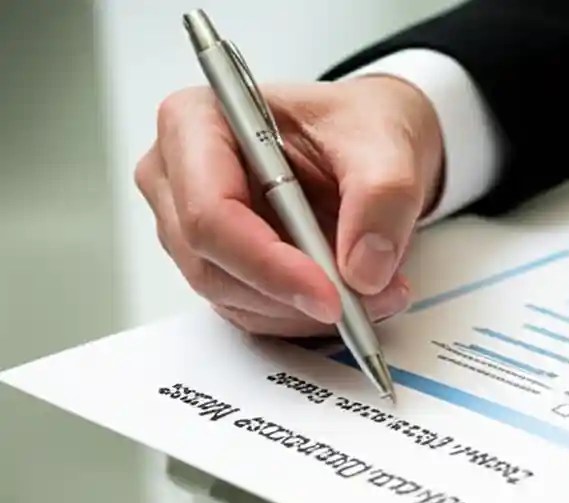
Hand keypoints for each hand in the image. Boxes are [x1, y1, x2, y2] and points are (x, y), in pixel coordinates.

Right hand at [134, 75, 442, 335]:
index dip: (267, 263)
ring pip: (231, 297)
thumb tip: (364, 270)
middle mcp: (179, 175)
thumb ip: (382, 198)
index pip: (210, 212)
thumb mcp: (389, 145)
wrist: (373, 145)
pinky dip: (302, 315)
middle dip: (291, 294)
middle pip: (211, 263)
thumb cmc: (362, 125)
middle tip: (364, 302)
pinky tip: (349, 298)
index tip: (328, 295)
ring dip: (303, 311)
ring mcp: (192, 225)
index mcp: (196, 121)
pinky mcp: (220, 263)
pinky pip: (251, 310)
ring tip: (374, 293)